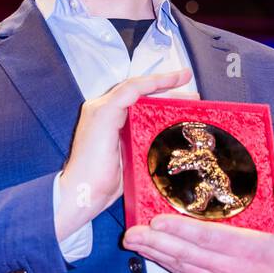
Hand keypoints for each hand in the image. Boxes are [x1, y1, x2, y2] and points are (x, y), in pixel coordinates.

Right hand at [54, 68, 192, 240]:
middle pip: (137, 93)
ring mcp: (99, 109)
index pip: (134, 102)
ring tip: (184, 78)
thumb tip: (167, 144)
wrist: (81, 194)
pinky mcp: (102, 112)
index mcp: (105, 121)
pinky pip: (130, 90)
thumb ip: (142, 145)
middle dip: (166, 89)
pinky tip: (169, 80)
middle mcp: (100, 110)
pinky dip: (150, 84)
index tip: (183, 97)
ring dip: (162, 82)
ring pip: (135, 87)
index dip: (159, 96)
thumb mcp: (129, 159)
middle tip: (192, 94)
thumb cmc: (102, 184)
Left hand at [122, 170, 273, 272]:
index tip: (158, 222)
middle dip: (155, 243)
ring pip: (180, 266)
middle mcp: (229, 268)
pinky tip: (150, 256)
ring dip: (154, 254)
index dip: (181, 232)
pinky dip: (166, 267)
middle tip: (130, 233)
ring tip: (132, 241)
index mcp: (249, 251)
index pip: (209, 239)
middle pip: (186, 254)